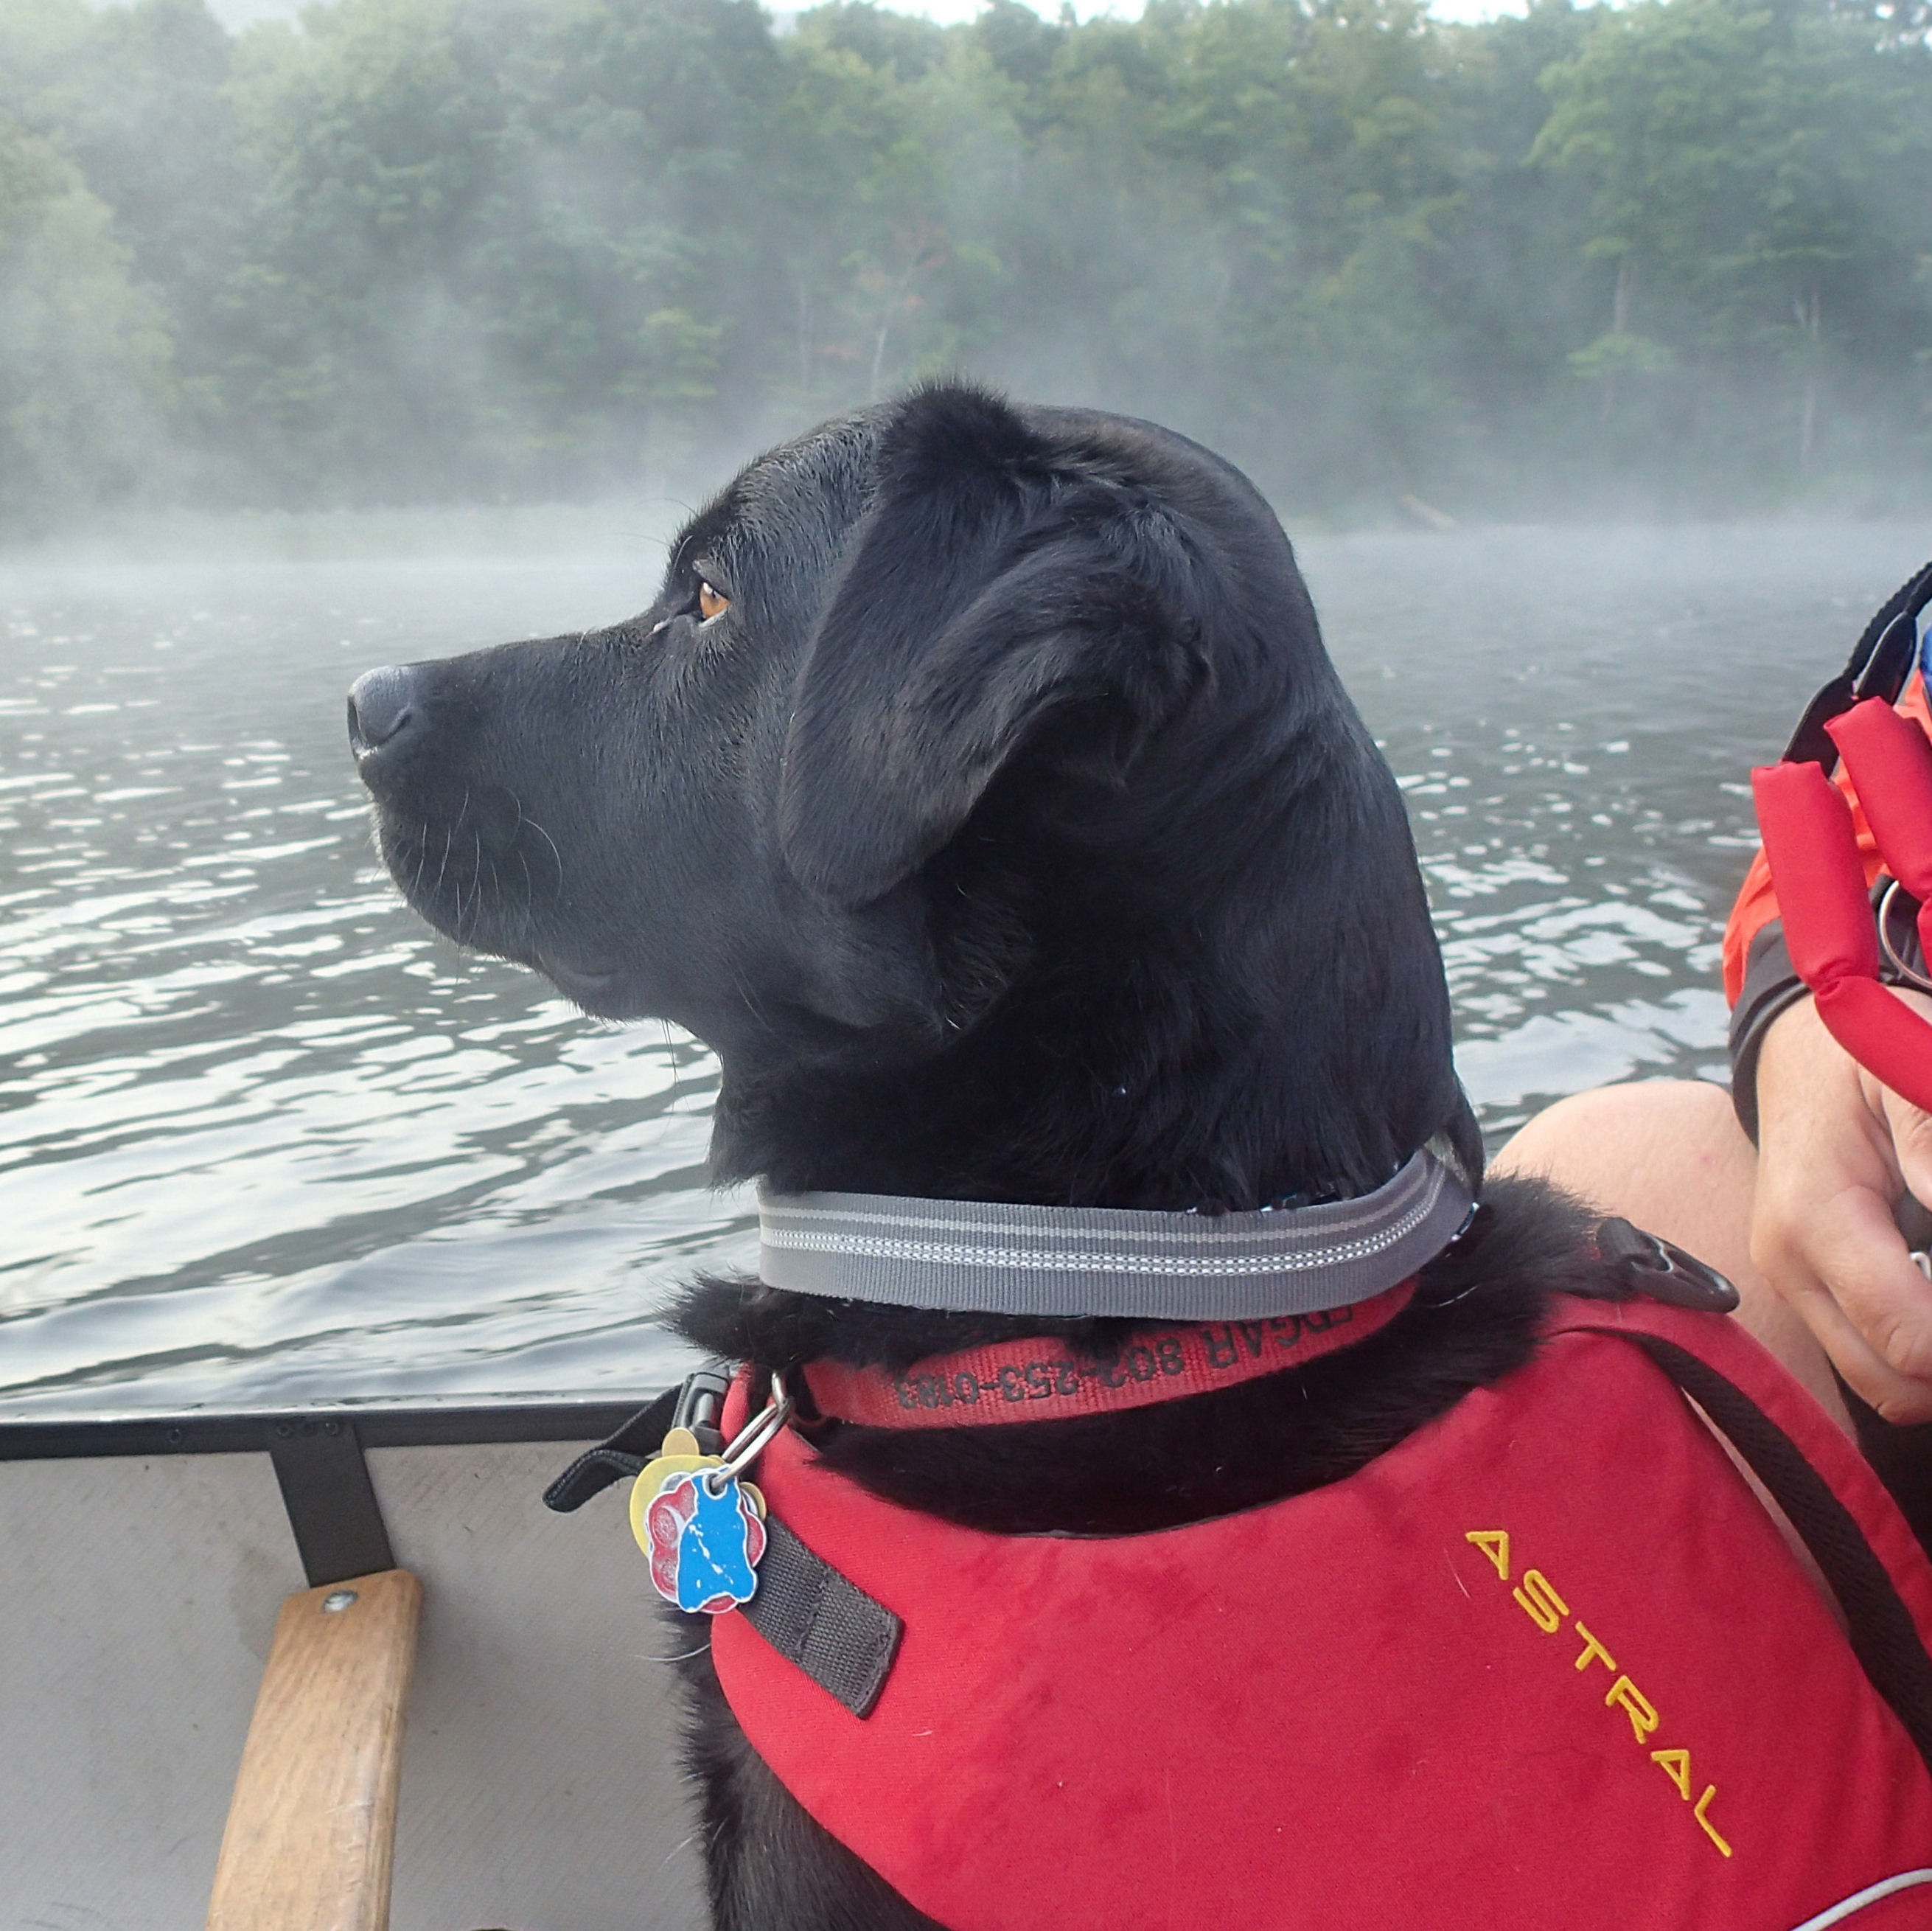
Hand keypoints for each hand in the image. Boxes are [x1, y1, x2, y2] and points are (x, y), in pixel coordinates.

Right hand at [1751, 990, 1931, 1422]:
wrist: (1799, 1051)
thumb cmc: (1858, 1055)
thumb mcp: (1907, 1076)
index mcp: (1812, 1219)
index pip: (1908, 1339)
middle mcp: (1790, 1266)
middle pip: (1894, 1384)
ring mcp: (1793, 1283)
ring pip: (1883, 1382)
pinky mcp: (1806, 1289)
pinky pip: (1872, 1355)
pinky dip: (1919, 1345)